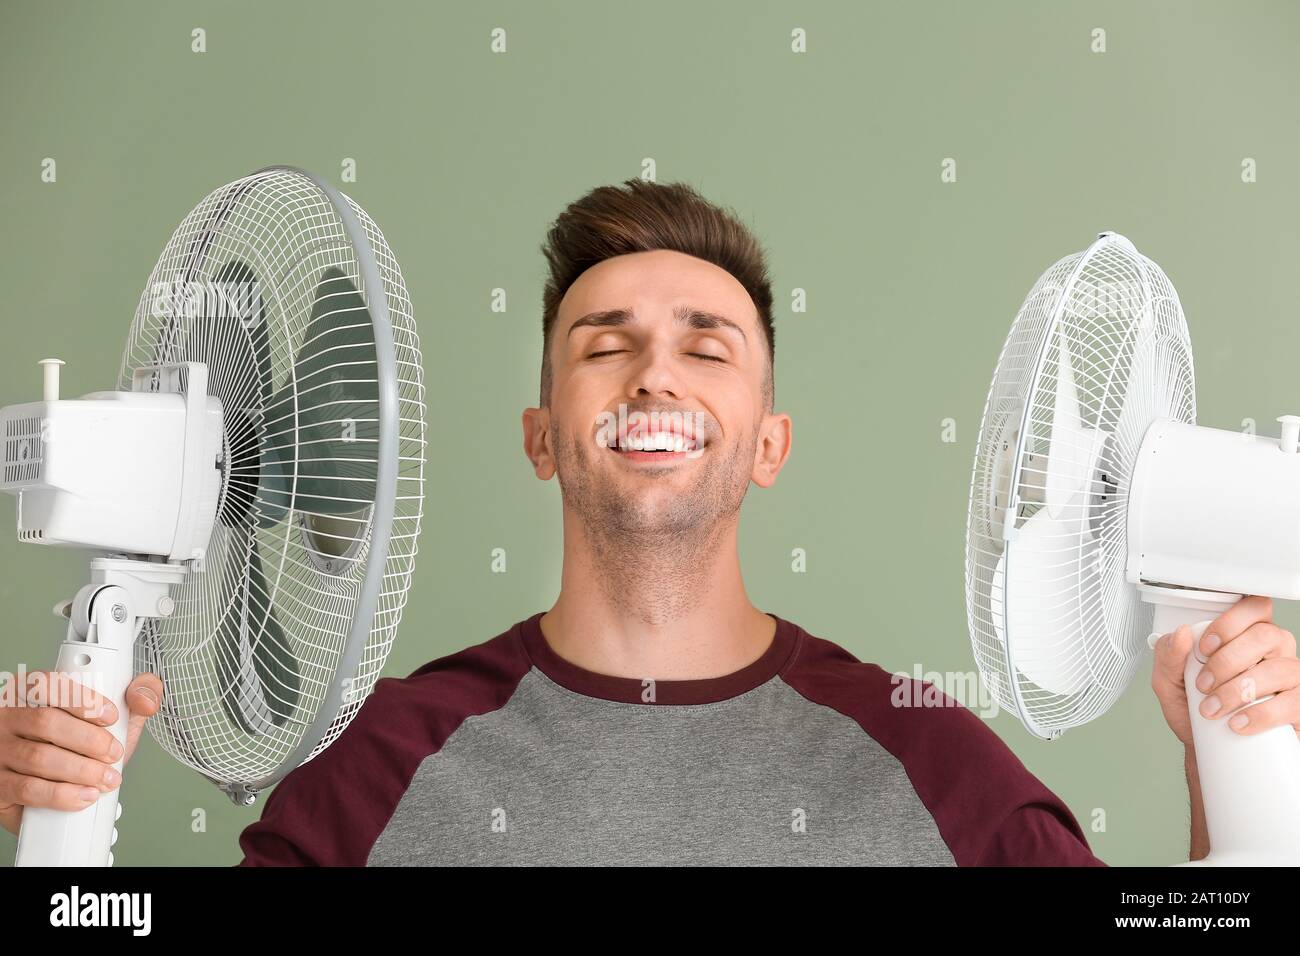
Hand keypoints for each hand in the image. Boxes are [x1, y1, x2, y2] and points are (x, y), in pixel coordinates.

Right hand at [0, 670, 162, 835]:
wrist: (56, 783)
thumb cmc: (81, 742)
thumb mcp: (111, 714)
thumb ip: (135, 696)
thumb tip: (146, 699)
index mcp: (30, 691)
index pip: (50, 685)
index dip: (83, 700)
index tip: (112, 717)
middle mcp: (9, 718)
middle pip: (46, 722)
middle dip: (89, 740)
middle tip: (114, 753)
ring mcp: (0, 751)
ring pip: (38, 757)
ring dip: (81, 770)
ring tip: (107, 778)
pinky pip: (28, 789)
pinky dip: (62, 794)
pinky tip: (84, 795)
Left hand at [1151, 595, 1299, 750]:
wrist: (1207, 750)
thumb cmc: (1192, 709)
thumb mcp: (1168, 681)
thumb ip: (1168, 655)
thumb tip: (1181, 633)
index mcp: (1246, 634)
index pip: (1253, 607)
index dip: (1230, 622)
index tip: (1204, 647)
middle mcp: (1274, 650)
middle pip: (1264, 635)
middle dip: (1227, 660)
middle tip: (1203, 684)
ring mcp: (1290, 677)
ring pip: (1278, 668)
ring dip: (1238, 689)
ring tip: (1212, 709)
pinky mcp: (1298, 706)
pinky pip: (1292, 702)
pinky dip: (1261, 714)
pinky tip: (1238, 722)